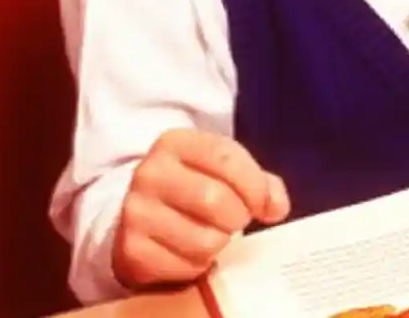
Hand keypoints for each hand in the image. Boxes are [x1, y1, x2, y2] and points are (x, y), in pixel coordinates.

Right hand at [113, 129, 290, 288]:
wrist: (140, 218)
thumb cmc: (191, 190)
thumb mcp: (222, 172)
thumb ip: (258, 182)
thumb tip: (276, 207)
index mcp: (174, 143)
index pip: (226, 158)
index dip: (255, 186)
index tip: (263, 205)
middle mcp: (150, 172)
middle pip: (215, 200)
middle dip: (238, 217)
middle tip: (235, 222)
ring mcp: (136, 211)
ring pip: (204, 239)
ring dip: (220, 244)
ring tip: (213, 236)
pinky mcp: (132, 249)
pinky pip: (187, 266)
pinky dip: (199, 266)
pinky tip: (191, 253)